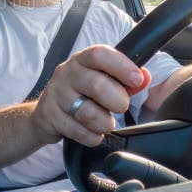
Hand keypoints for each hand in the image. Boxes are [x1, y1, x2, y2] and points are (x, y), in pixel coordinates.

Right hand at [31, 45, 148, 147]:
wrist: (47, 111)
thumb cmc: (81, 92)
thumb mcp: (102, 80)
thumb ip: (125, 79)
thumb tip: (144, 78)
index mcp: (82, 60)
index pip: (99, 54)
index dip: (121, 66)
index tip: (137, 80)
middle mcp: (66, 73)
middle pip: (96, 84)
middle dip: (117, 101)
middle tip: (121, 107)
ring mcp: (55, 94)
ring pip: (86, 112)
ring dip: (104, 123)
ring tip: (106, 123)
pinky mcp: (48, 115)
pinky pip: (77, 131)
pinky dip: (91, 137)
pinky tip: (92, 133)